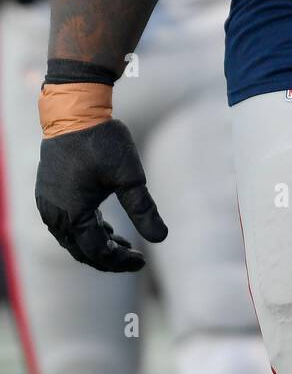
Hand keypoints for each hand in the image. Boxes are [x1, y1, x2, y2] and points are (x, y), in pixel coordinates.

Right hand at [36, 119, 166, 271]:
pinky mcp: (47, 193)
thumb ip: (144, 210)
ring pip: (71, 238)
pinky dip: (84, 229)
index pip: (98, 253)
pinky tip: (103, 225)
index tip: (142, 259)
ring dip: (96, 243)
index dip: (120, 261)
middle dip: (108, 257)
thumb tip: (162, 238)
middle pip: (81, 251)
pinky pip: (64, 223)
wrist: (74, 111)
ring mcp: (48, 204)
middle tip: (133, 254)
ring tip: (121, 241)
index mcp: (73, 215)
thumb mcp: (130, 176)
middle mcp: (56, 215)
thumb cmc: (101, 142)